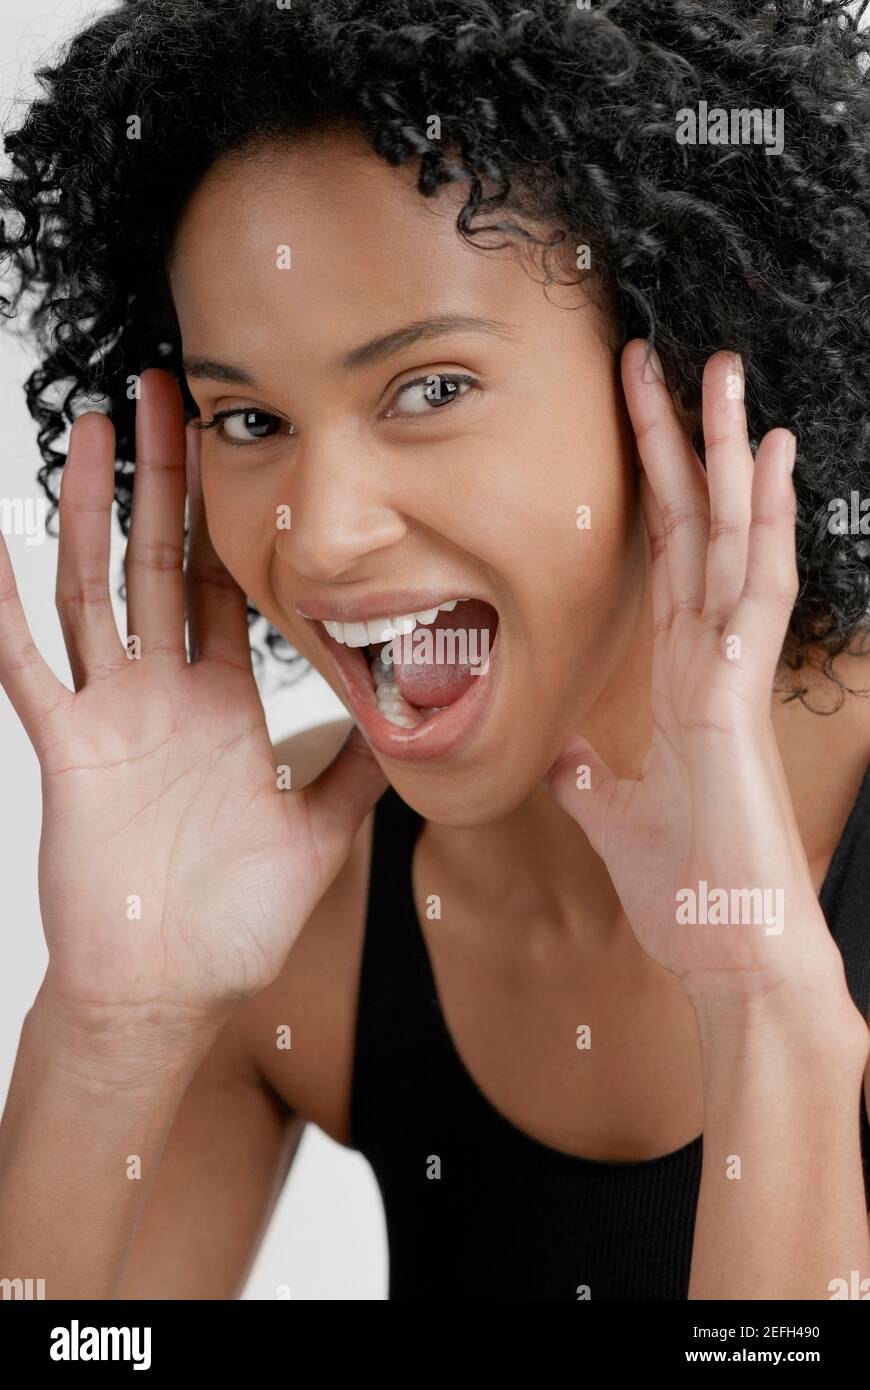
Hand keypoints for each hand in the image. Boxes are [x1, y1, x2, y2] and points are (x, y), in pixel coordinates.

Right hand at [1, 369, 385, 1027]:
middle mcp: (167, 694)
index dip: (235, 521)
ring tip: (95, 428)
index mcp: (225, 705)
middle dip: (165, 479)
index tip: (245, 450)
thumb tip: (418, 720)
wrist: (171, 990)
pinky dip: (5, 609)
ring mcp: (112, 714)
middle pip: (162, 563)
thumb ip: (358, 771)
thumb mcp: (319, 831)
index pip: (230, 589)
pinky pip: (29, 666)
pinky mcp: (68, 748)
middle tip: (167, 392)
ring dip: (91, 511)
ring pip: (97, 589)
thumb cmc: (236, 920)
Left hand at [545, 341, 845, 1003]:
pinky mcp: (741, 698)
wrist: (725, 953)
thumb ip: (595, 780)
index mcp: (684, 679)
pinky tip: (768, 461)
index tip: (642, 419)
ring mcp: (733, 674)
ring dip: (731, 456)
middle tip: (679, 360)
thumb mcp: (615, 819)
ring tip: (728, 375)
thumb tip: (572, 759)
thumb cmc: (687, 891)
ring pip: (736, 539)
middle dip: (687, 444)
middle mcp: (713, 661)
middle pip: (701, 528)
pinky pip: (754, 592)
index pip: (670, 559)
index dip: (658, 487)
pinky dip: (762, 524)